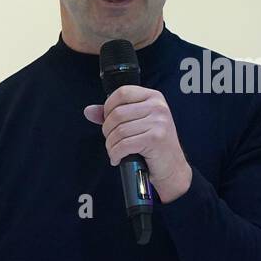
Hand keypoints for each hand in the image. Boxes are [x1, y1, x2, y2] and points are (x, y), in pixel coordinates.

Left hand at [83, 85, 192, 202]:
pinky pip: (124, 145)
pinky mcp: (156, 139)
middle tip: (112, 141)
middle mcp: (158, 107)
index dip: (108, 107)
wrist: (172, 168)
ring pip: (119, 131)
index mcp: (153, 97)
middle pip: (117, 114)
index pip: (122, 92)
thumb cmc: (152, 145)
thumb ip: (112, 115)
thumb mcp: (135, 123)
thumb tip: (89, 111)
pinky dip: (116, 154)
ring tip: (115, 151)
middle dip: (108, 131)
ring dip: (111, 145)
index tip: (108, 121)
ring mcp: (159, 122)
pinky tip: (118, 158)